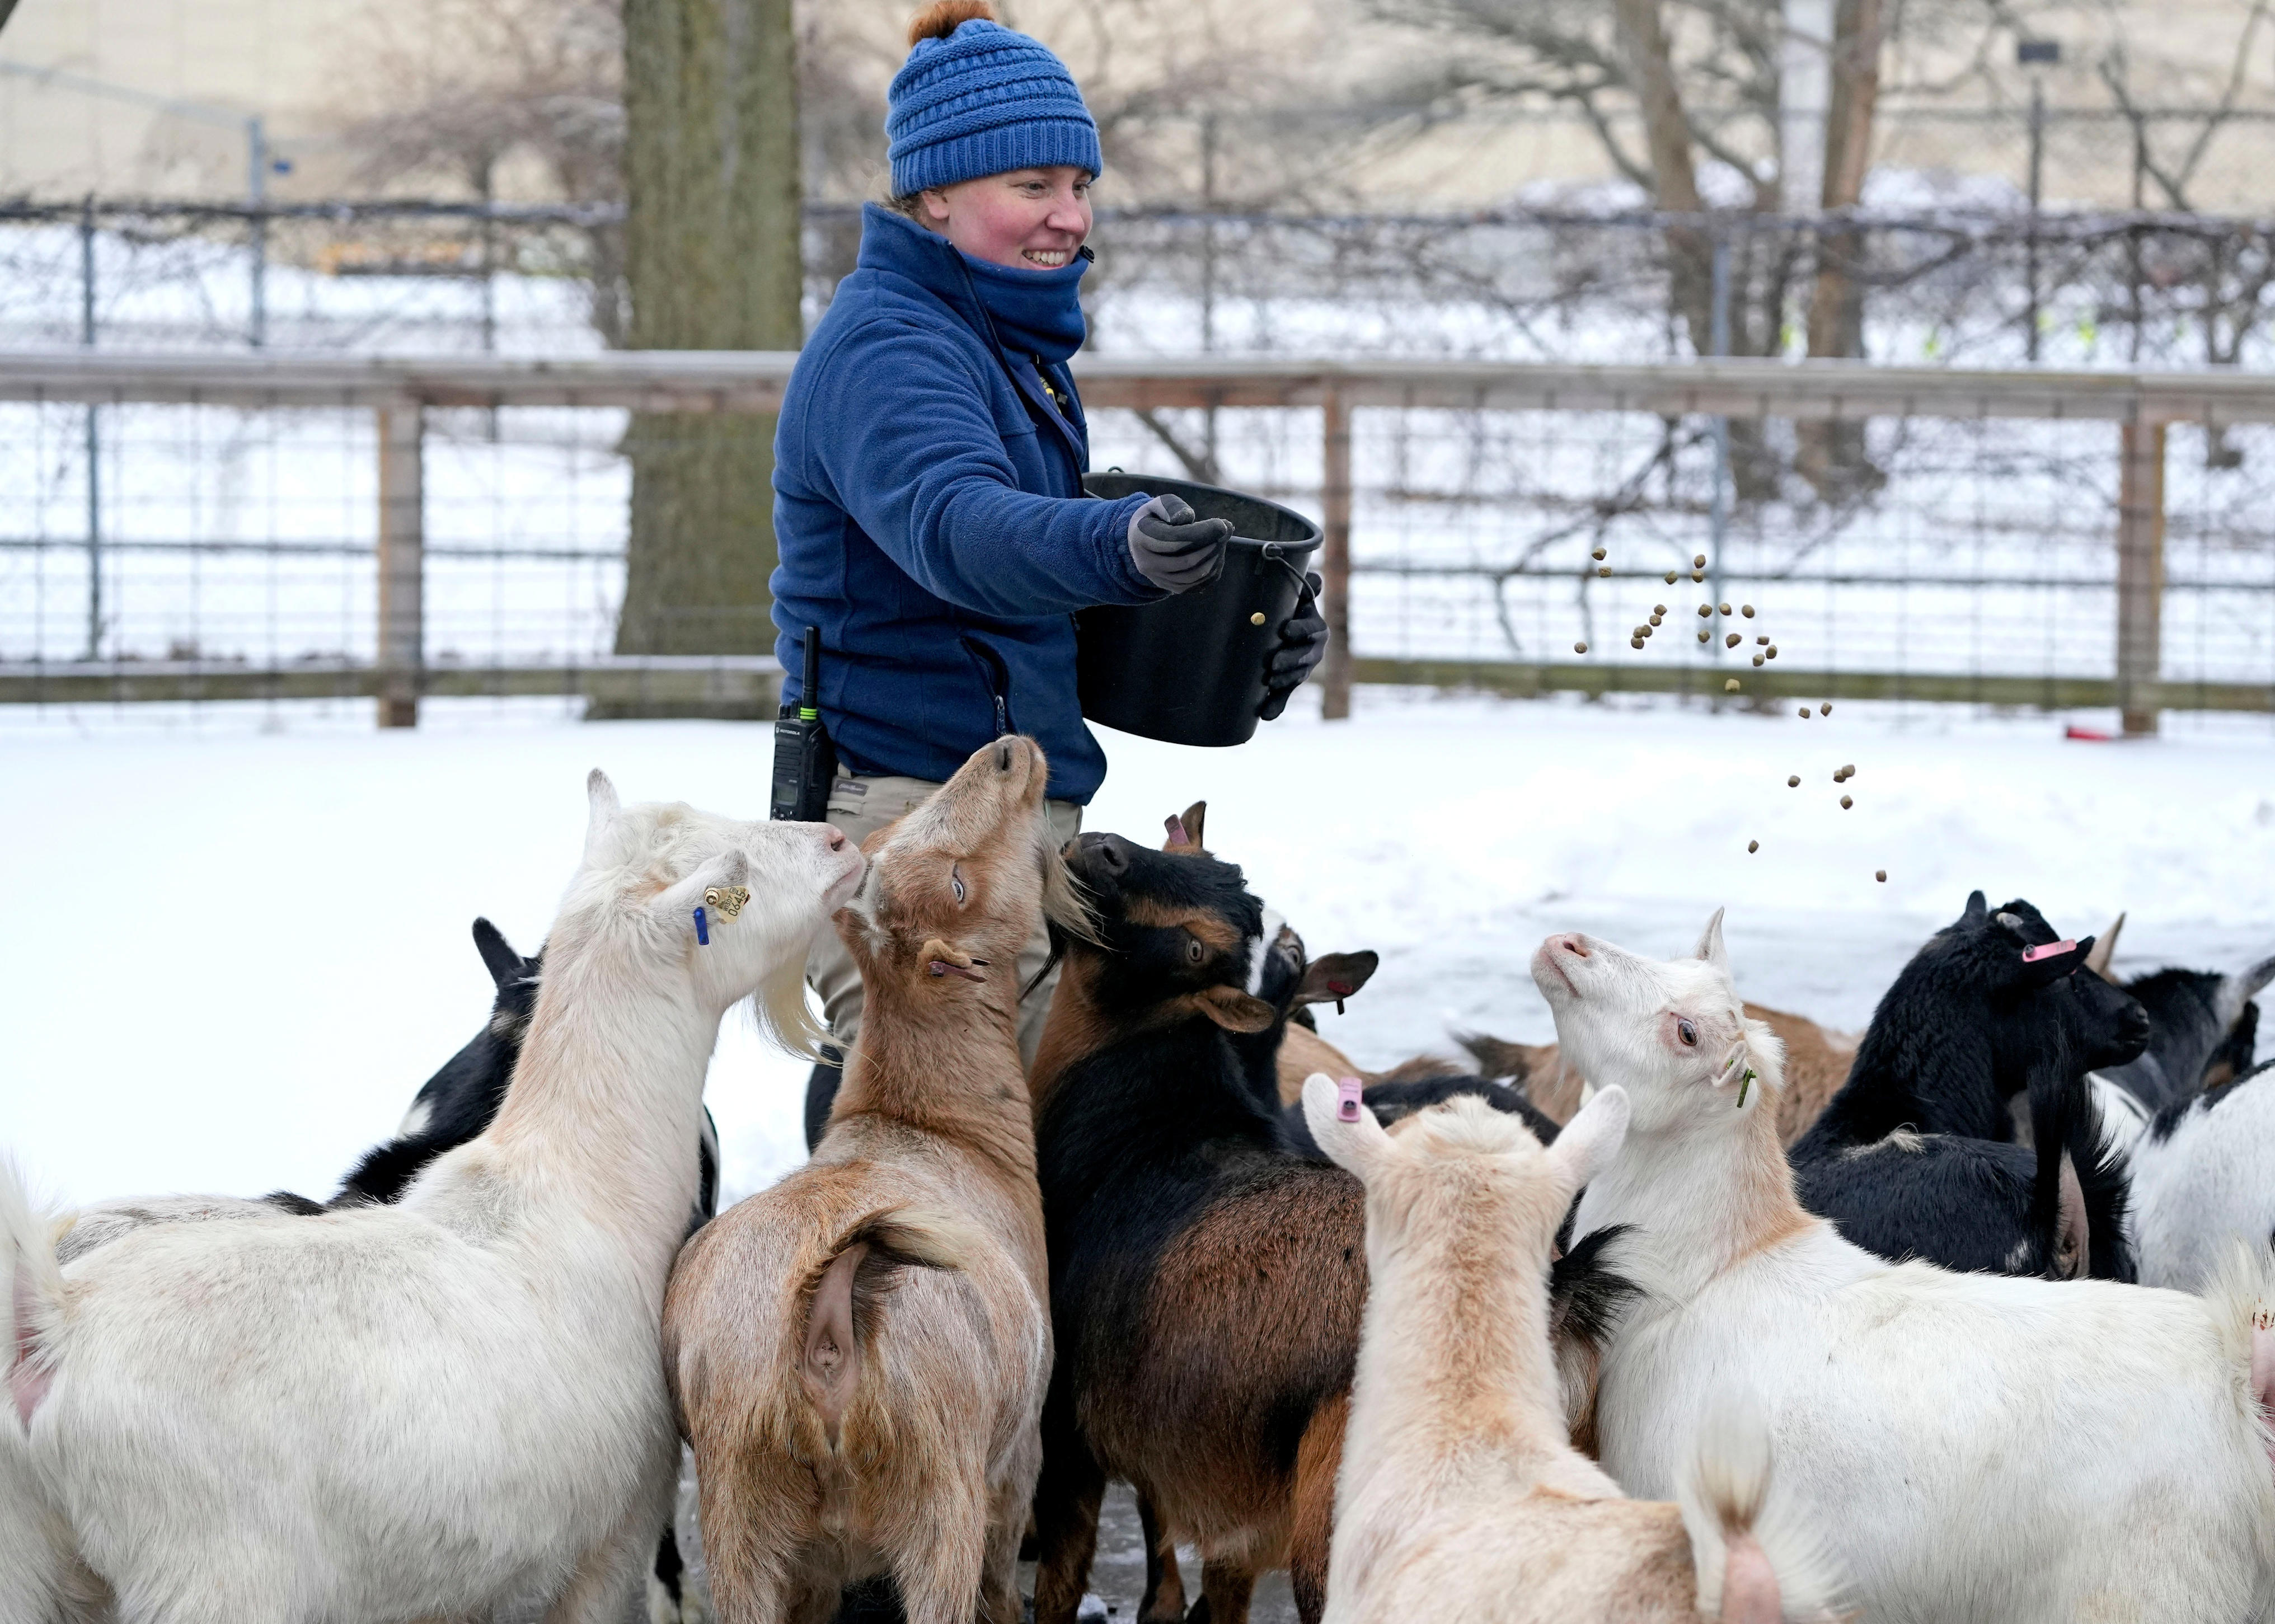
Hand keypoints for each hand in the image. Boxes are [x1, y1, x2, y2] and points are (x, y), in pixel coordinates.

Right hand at [1127, 493, 1232, 592]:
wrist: (1141, 541)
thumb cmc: (1155, 518)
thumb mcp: (1159, 504)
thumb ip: (1172, 506)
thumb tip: (1186, 518)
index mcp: (1141, 539)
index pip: (1175, 541)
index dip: (1202, 533)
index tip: (1222, 524)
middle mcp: (1146, 563)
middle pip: (1186, 561)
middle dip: (1212, 545)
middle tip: (1227, 529)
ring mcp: (1158, 579)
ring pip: (1193, 575)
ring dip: (1214, 558)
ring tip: (1222, 541)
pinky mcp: (1170, 588)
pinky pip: (1196, 585)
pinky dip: (1211, 571)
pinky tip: (1217, 555)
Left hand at [1258, 572, 1327, 720]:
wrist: (1281, 629)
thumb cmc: (1287, 607)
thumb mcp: (1296, 597)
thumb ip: (1306, 586)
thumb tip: (1315, 579)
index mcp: (1315, 628)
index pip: (1311, 629)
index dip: (1300, 629)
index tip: (1285, 629)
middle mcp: (1312, 650)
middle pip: (1304, 657)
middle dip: (1290, 660)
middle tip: (1273, 664)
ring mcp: (1302, 668)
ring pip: (1296, 677)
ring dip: (1284, 682)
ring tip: (1270, 682)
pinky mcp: (1289, 683)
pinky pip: (1285, 696)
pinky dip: (1276, 706)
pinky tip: (1266, 715)